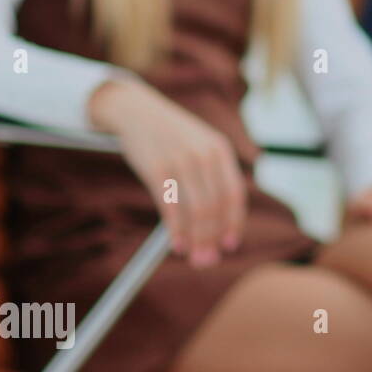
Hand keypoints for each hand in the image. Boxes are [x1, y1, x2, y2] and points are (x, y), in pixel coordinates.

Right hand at [88, 78, 246, 265]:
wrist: (137, 109)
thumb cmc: (172, 136)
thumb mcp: (201, 146)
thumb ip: (213, 177)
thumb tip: (218, 223)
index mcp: (221, 150)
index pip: (235, 194)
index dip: (234, 223)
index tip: (230, 245)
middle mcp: (205, 156)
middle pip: (215, 207)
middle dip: (213, 238)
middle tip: (209, 261)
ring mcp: (181, 162)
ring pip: (195, 210)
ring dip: (197, 240)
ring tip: (195, 258)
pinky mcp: (157, 169)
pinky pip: (170, 207)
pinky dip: (175, 230)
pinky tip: (176, 245)